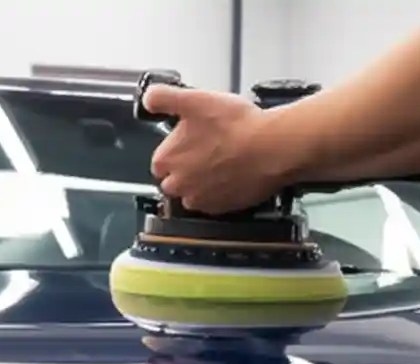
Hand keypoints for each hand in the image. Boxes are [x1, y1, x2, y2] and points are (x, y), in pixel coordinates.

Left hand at [144, 85, 281, 213]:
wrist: (271, 148)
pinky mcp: (224, 208)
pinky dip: (221, 192)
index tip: (189, 141)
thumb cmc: (235, 125)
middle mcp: (180, 185)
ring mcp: (202, 200)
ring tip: (221, 164)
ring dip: (202, 184)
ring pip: (194, 195)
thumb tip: (148, 99)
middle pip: (174, 182)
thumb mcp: (195, 99)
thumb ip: (164, 98)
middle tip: (207, 152)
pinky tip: (233, 175)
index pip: (159, 162)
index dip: (175, 150)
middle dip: (185, 170)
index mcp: (167, 160)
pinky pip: (216, 203)